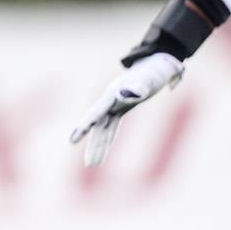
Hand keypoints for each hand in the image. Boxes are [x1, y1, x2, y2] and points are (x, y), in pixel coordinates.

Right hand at [69, 51, 184, 166]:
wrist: (158, 63)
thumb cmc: (155, 70)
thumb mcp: (149, 78)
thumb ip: (137, 86)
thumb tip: (125, 95)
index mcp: (113, 94)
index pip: (96, 113)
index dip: (85, 126)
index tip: (73, 139)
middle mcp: (110, 101)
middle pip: (98, 126)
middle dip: (93, 145)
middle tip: (90, 165)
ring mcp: (115, 105)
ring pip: (104, 130)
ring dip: (99, 146)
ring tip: (92, 165)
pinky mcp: (122, 109)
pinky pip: (112, 128)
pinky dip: (107, 140)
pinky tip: (102, 151)